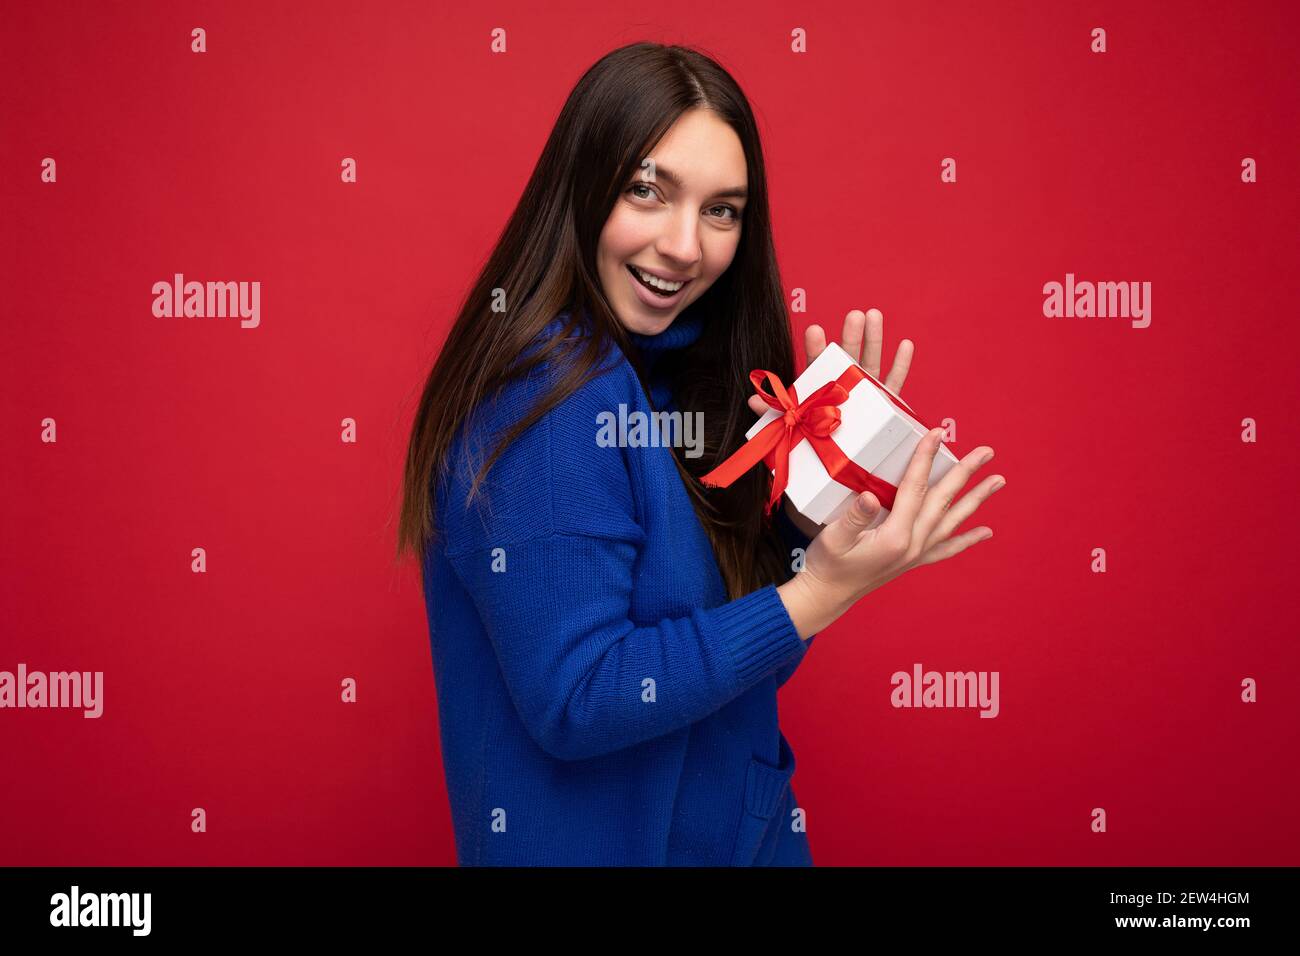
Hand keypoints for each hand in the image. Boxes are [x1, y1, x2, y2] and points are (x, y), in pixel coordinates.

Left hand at [749, 309, 913, 538]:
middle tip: (856, 314)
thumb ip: (773, 421)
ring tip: (874, 316)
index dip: (815, 354)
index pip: (816, 374)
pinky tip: (906, 346)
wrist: (831, 501)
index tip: (814, 330)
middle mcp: (842, 400)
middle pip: (848, 365)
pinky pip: (895, 392)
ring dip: (874, 343)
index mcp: (819, 404)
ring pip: (872, 370)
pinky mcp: (886, 417)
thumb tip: (753, 399)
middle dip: (851, 338)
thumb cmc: (810, 472)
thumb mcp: (787, 446)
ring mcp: (866, 405)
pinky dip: (901, 368)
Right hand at [777, 427, 1002, 640]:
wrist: (828, 595)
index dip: (925, 458)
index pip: (914, 488)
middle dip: (965, 473)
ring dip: (976, 500)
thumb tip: (869, 496)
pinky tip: (985, 532)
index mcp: (894, 535)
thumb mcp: (833, 537)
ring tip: (997, 481)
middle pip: (943, 501)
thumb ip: (853, 517)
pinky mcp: (913, 560)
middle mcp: (912, 544)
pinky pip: (947, 548)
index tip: (936, 433)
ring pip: (953, 521)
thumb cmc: (827, 564)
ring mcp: (916, 553)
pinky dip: (967, 539)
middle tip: (986, 452)